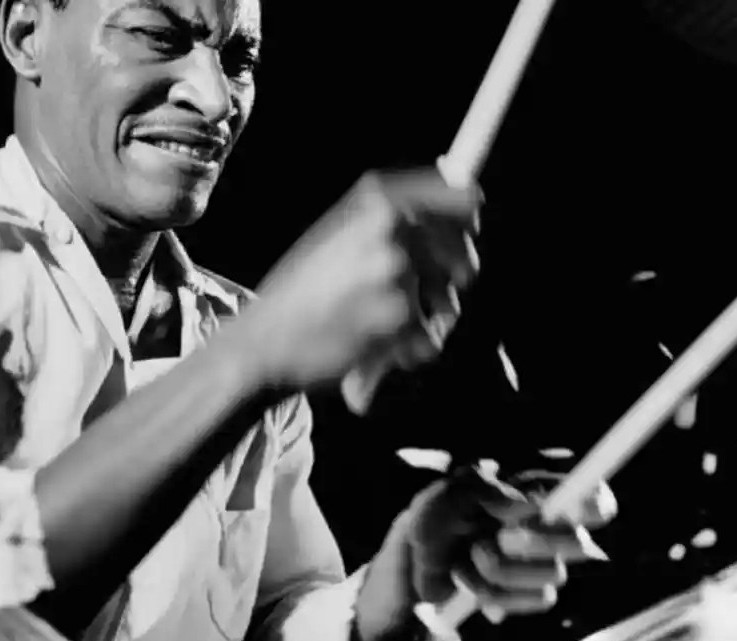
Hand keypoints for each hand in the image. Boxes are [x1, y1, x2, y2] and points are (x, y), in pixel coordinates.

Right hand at [238, 168, 480, 390]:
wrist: (264, 339)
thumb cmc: (300, 291)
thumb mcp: (340, 232)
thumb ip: (393, 216)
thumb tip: (458, 193)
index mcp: (376, 198)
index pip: (458, 196)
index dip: (468, 216)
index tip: (472, 228)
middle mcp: (390, 226)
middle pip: (463, 251)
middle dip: (452, 276)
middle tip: (429, 290)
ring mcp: (397, 270)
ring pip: (448, 301)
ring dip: (429, 317)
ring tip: (385, 320)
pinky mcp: (401, 317)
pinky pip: (431, 339)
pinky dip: (411, 349)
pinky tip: (377, 344)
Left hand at [354, 462, 617, 640]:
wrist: (406, 573)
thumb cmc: (427, 524)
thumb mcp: (444, 497)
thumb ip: (483, 491)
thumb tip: (525, 503)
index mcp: (531, 492)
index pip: (588, 494)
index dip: (591, 503)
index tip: (573, 511)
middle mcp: (543, 527)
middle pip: (578, 541)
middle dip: (537, 542)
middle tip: (501, 537)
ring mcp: (536, 564)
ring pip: (553, 574)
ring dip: (503, 569)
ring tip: (468, 560)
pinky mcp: (524, 595)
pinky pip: (537, 600)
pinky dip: (499, 593)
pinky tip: (473, 584)